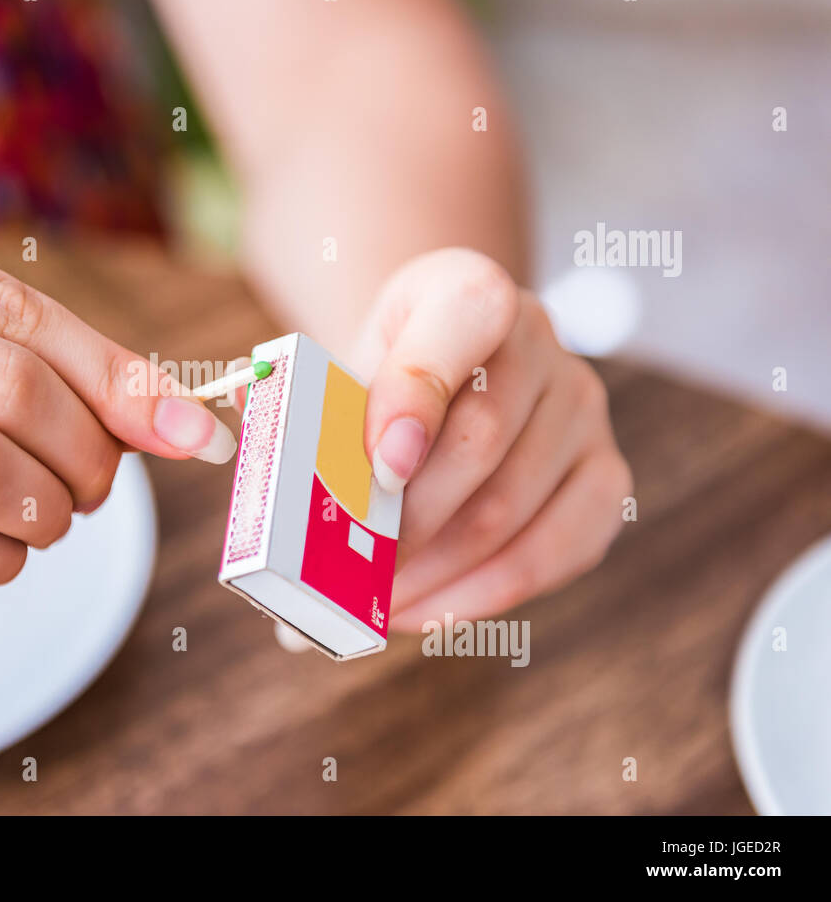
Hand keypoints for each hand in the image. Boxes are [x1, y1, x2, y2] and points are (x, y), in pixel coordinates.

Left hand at [352, 248, 631, 629]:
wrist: (435, 373)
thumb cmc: (377, 380)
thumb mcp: (343, 372)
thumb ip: (327, 427)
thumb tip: (296, 528)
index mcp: (467, 289)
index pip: (462, 323)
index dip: (416, 397)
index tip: (378, 468)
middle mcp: (541, 337)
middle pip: (481, 441)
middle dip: (407, 519)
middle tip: (349, 573)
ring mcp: (583, 407)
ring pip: (512, 509)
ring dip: (434, 570)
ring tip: (372, 604)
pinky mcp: (606, 473)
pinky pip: (557, 552)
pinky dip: (480, 595)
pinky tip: (423, 611)